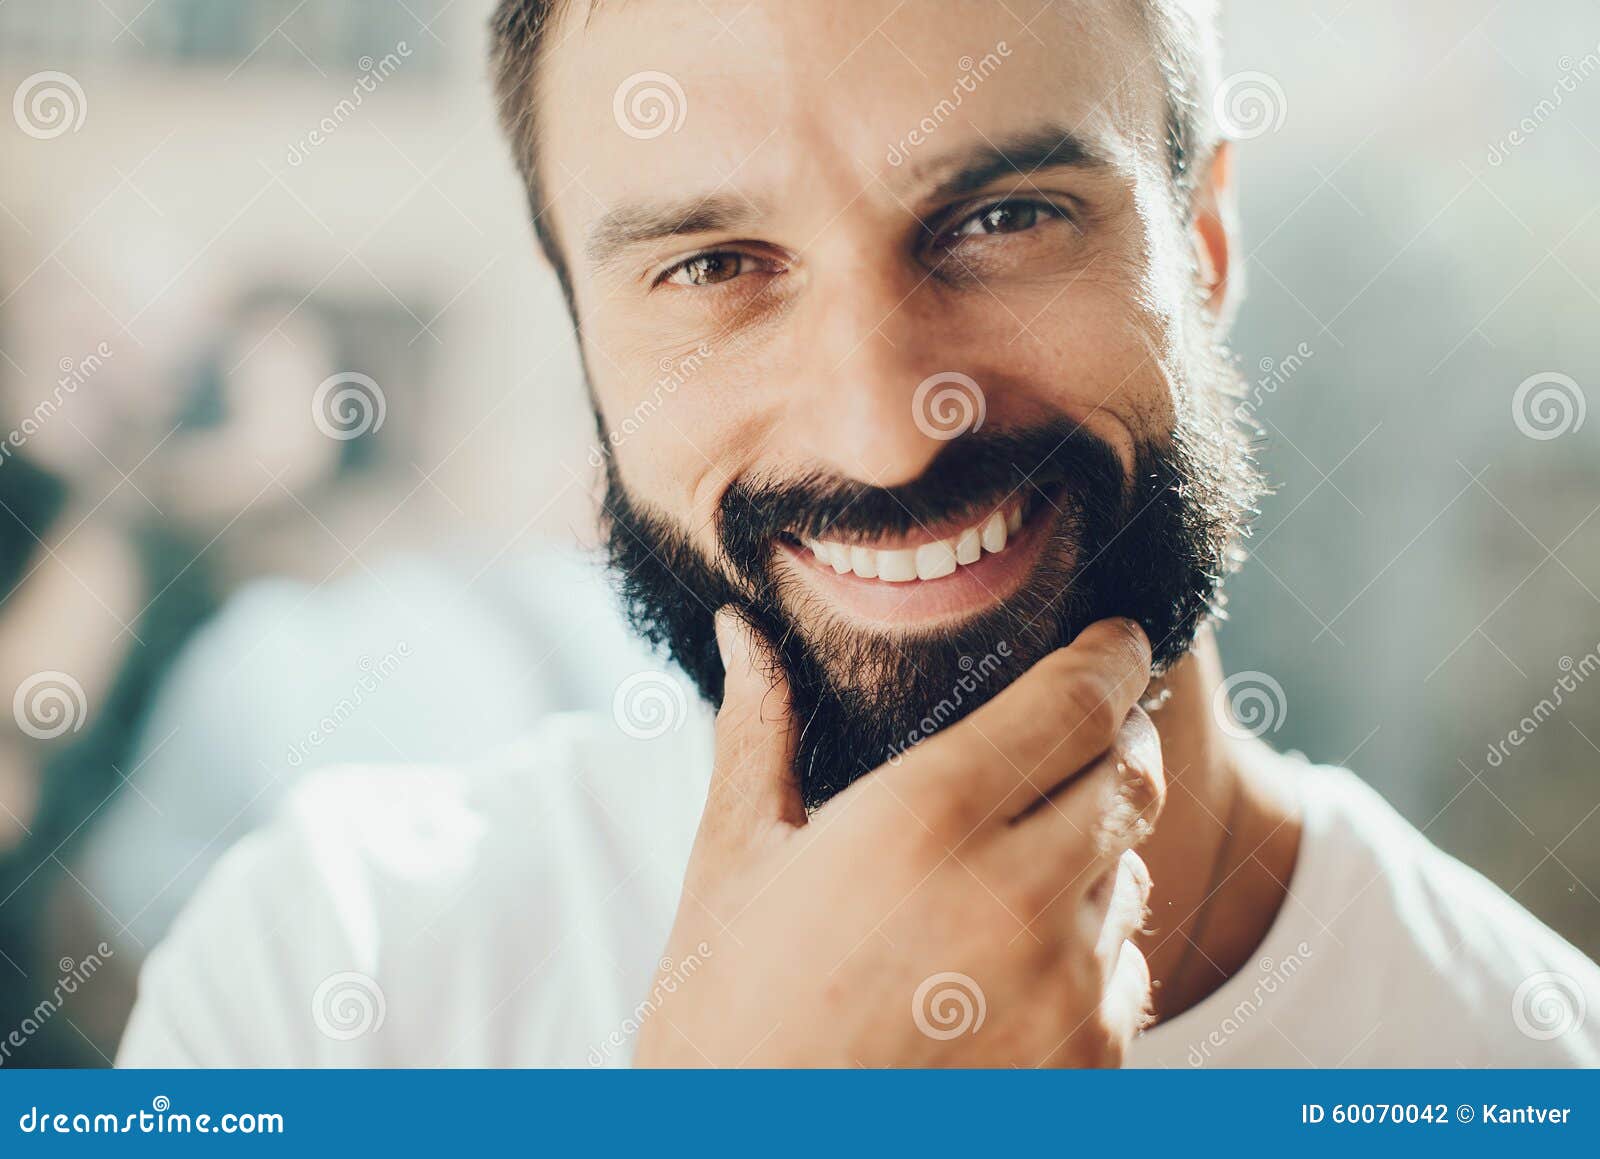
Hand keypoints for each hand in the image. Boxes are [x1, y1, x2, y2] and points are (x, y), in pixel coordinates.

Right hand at [632, 614, 1163, 1066]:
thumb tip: (741, 628)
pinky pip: (1129, 971)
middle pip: (1131, 780)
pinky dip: (1095, 947)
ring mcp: (1061, 993)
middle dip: (1120, 741)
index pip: (1077, 704)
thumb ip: (757, 726)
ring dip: (1099, 849)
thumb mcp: (734, 857)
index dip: (1113, 659)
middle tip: (1085, 731)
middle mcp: (1013, 899)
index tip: (1116, 643)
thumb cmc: (722, 1009)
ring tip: (1022, 860)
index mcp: (923, 819)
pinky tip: (1019, 957)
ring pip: (1134, 875)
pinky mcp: (1084, 1068)